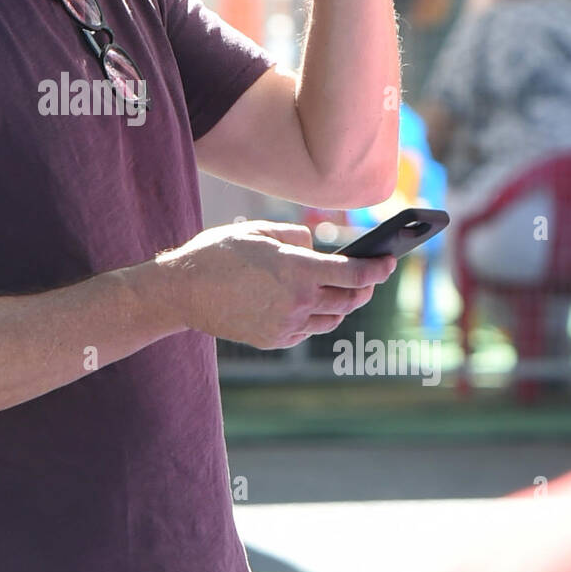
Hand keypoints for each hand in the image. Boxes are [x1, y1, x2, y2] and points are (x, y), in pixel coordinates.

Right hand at [156, 219, 395, 348]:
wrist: (182, 291)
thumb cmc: (218, 254)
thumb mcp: (259, 231)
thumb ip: (296, 238)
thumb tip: (315, 251)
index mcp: (298, 270)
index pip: (355, 274)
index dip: (377, 269)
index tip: (389, 262)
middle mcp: (298, 301)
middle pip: (349, 300)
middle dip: (363, 288)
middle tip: (368, 278)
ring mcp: (286, 325)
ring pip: (331, 320)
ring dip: (341, 306)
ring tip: (339, 292)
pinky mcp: (273, 340)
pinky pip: (306, 331)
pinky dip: (314, 318)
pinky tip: (306, 305)